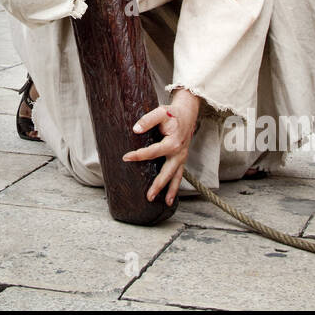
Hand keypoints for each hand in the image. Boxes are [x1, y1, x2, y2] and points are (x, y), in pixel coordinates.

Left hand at [123, 89, 200, 204]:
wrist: (188, 113)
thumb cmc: (172, 113)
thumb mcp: (160, 112)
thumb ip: (148, 120)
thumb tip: (135, 129)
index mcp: (173, 143)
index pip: (153, 152)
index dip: (138, 155)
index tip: (125, 157)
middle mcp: (179, 153)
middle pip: (167, 172)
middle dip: (158, 185)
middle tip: (148, 196)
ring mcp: (182, 157)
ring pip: (176, 177)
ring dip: (170, 190)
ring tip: (165, 203)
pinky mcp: (182, 159)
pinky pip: (179, 175)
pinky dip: (175, 185)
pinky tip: (170, 196)